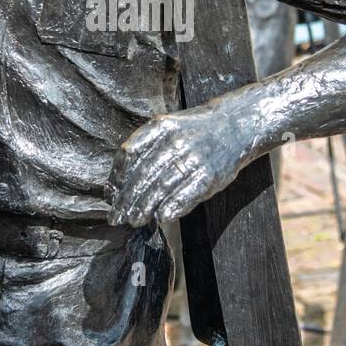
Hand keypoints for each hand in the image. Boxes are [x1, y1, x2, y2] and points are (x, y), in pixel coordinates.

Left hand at [107, 100, 253, 227]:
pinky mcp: (209, 175)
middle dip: (126, 199)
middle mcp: (175, 141)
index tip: (110, 194)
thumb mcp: (168, 128)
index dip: (116, 177)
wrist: (236, 125)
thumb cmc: (194, 132)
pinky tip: (159, 218)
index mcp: (161, 127)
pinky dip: (171, 207)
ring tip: (133, 221)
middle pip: (143, 174)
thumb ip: (145, 149)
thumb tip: (118, 182)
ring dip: (144, 207)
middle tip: (115, 216)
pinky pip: (185, 194)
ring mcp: (193, 159)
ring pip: (161, 187)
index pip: (130, 153)